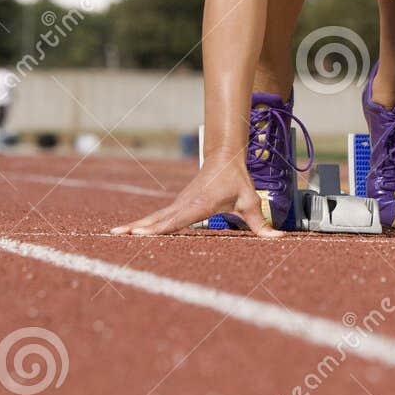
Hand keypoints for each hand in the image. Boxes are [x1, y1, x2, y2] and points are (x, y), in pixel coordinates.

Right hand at [112, 156, 278, 237]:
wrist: (224, 156)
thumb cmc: (237, 180)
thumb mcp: (251, 201)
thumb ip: (262, 223)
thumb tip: (279, 239)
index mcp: (199, 204)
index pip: (177, 219)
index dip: (160, 228)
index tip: (141, 233)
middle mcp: (184, 204)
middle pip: (158, 219)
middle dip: (139, 228)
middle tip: (119, 235)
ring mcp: (178, 203)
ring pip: (155, 217)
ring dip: (136, 226)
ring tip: (115, 234)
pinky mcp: (177, 204)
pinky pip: (158, 216)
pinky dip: (144, 223)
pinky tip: (131, 231)